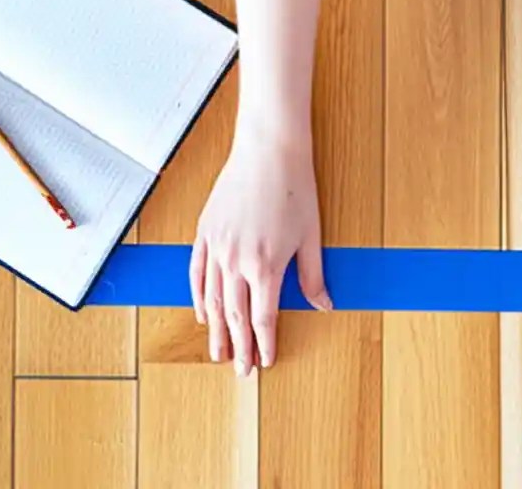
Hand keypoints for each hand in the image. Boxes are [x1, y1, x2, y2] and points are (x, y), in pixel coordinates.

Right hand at [191, 134, 329, 375]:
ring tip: (218, 352)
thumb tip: (324, 306)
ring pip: (212, 298)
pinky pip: (196, 272)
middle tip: (240, 371)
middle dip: (239, 345)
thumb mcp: (312, 235)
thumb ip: (312, 276)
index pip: (263, 316)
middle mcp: (237, 261)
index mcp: (266, 265)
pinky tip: (203, 313)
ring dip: (216, 329)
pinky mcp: (205, 232)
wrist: (269, 150)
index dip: (264, 342)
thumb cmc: (295, 189)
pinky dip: (198, 296)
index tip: (265, 361)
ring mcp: (217, 246)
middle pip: (235, 314)